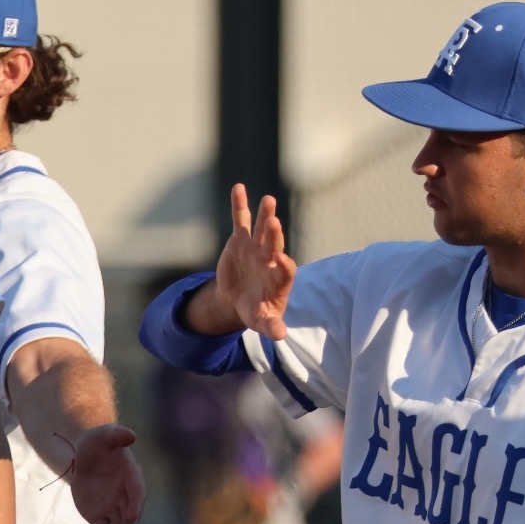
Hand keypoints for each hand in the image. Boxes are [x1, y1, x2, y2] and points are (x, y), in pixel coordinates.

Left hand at [67, 424, 144, 523]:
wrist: (84, 457)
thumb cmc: (98, 443)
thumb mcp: (105, 435)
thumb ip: (117, 435)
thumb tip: (131, 435)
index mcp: (133, 477)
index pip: (138, 493)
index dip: (136, 505)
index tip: (133, 516)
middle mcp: (127, 496)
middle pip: (130, 514)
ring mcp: (115, 507)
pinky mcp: (101, 516)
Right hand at [211, 183, 296, 339]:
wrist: (240, 300)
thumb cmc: (256, 312)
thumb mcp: (262, 322)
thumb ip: (271, 327)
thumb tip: (281, 336)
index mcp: (279, 279)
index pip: (285, 271)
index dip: (284, 266)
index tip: (282, 262)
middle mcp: (270, 260)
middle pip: (275, 245)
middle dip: (274, 235)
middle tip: (273, 223)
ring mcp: (256, 248)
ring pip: (261, 229)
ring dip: (264, 215)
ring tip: (268, 201)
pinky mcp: (240, 241)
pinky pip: (240, 220)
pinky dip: (239, 204)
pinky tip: (238, 187)